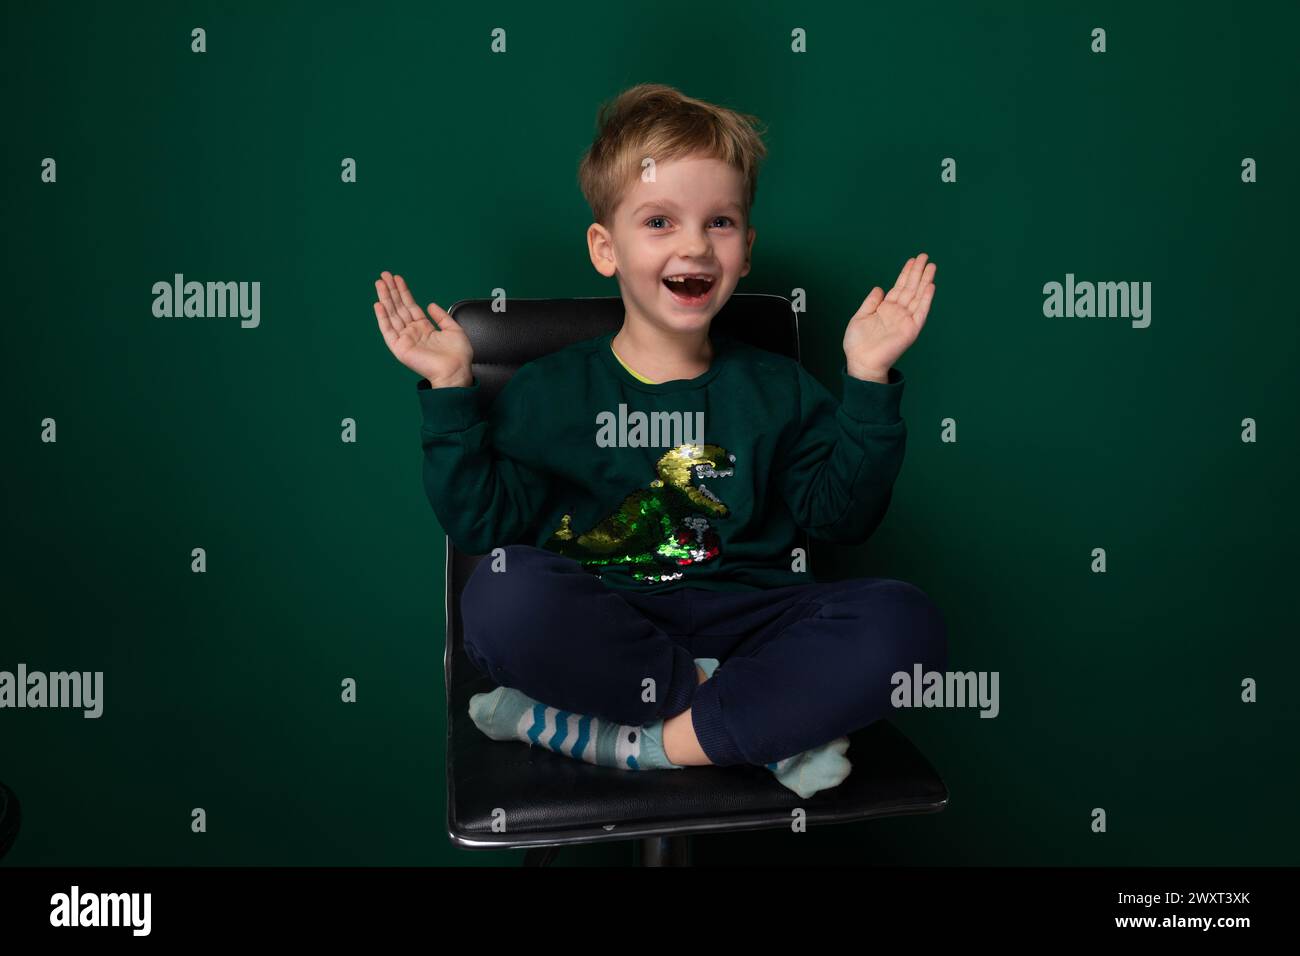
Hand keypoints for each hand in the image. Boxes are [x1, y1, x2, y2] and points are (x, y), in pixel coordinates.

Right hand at [373, 271, 474, 386]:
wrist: (455, 371)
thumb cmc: (457, 355)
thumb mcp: (454, 329)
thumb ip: (441, 316)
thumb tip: (430, 304)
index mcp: (425, 328)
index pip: (410, 306)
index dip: (404, 292)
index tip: (397, 278)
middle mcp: (413, 332)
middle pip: (399, 307)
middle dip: (392, 290)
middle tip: (384, 274)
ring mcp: (405, 339)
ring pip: (392, 314)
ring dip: (385, 298)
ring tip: (379, 283)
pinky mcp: (399, 347)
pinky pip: (388, 330)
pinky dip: (382, 317)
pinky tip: (378, 304)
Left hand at [842, 252, 936, 379]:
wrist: (861, 362)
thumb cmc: (858, 344)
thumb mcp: (860, 317)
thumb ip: (870, 302)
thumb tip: (879, 288)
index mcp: (886, 308)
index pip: (899, 287)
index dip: (905, 273)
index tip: (912, 260)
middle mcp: (898, 312)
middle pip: (911, 288)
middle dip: (918, 272)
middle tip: (925, 256)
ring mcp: (906, 320)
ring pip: (918, 296)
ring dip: (925, 281)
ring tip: (931, 266)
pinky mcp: (911, 329)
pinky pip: (921, 312)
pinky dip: (926, 299)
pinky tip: (930, 286)